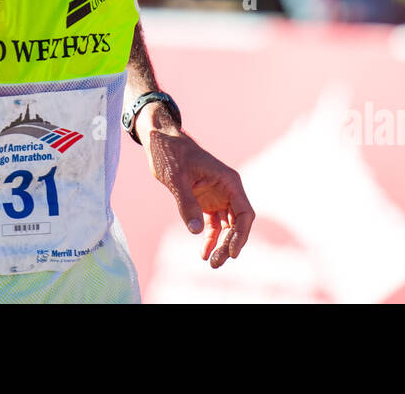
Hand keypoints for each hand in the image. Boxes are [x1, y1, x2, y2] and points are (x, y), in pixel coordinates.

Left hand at [142, 118, 252, 267]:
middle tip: (216, 263)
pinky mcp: (205, 201)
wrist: (160, 141)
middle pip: (237, 223)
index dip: (241, 234)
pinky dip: (210, 238)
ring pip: (226, 226)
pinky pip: (213, 224)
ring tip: (212, 262)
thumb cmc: (171, 154)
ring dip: (221, 244)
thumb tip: (196, 231)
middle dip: (230, 244)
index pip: (244, 213)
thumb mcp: (176, 178)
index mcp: (229, 181)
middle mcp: (228, 190)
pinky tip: (204, 252)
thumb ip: (187, 203)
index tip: (232, 252)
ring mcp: (218, 196)